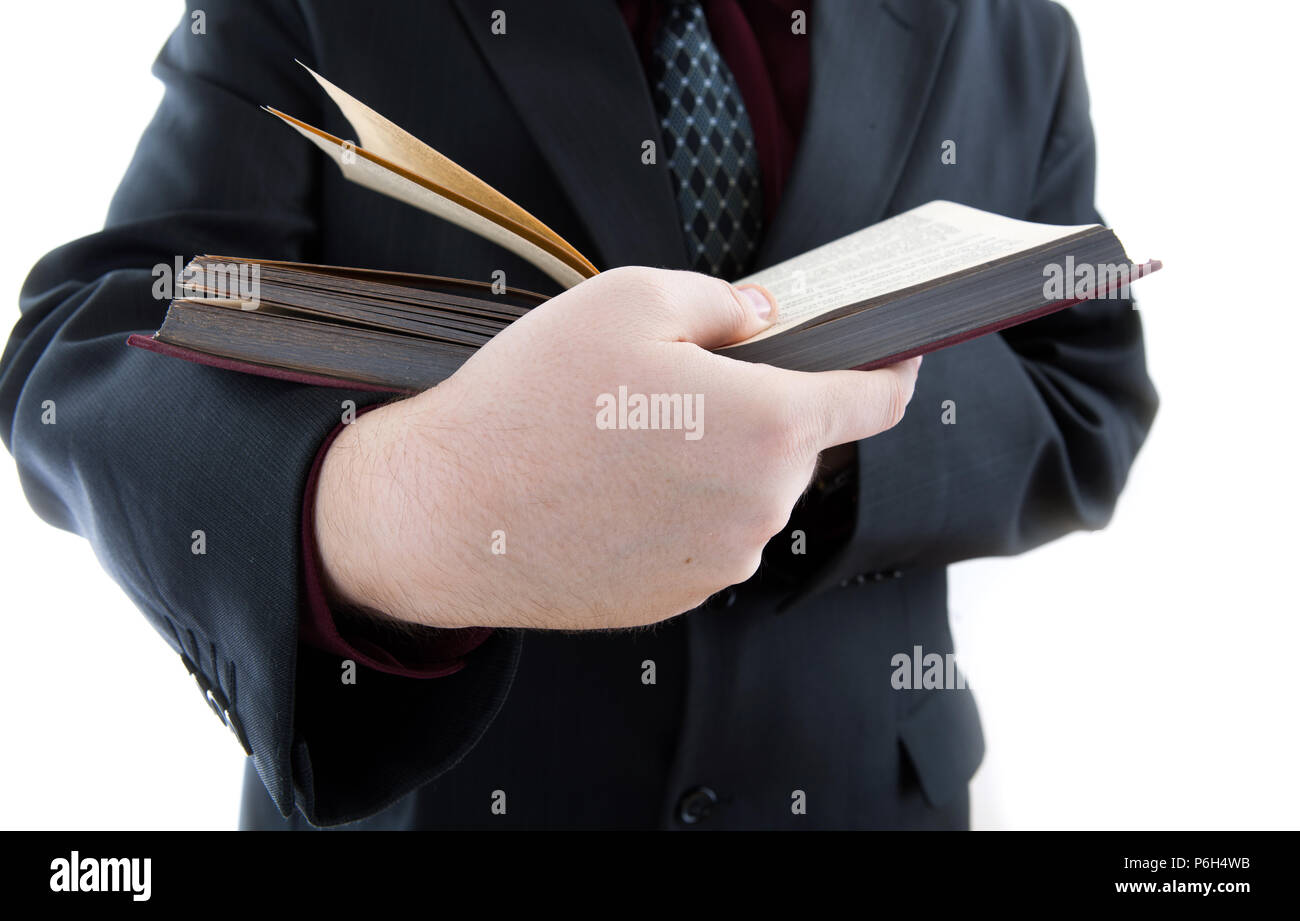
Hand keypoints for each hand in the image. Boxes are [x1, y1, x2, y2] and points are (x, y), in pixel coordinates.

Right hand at [313, 266, 920, 629]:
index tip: (894, 358)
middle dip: (755, 408)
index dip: (888, 370)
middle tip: (671, 383)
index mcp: (769, 426)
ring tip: (621, 439)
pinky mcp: (679, 596)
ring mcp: (722, 561)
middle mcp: (761, 506)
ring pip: (743, 491)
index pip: (871, 400)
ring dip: (709, 461)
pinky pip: (703, 537)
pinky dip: (676, 508)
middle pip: (793, 444)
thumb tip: (762, 317)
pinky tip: (610, 487)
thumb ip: (723, 302)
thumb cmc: (531, 407)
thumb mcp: (628, 301)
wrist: (449, 515)